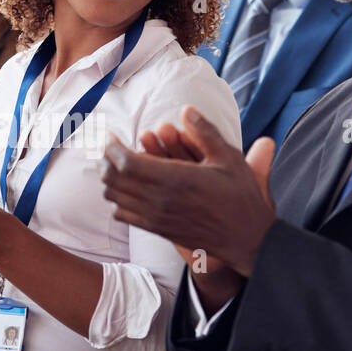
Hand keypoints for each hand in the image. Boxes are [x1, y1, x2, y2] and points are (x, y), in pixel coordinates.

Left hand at [102, 105, 275, 279]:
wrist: (246, 240)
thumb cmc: (240, 197)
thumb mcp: (229, 158)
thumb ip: (205, 132)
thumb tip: (186, 109)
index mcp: (175, 179)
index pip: (127, 163)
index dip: (112, 147)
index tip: (110, 135)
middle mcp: (160, 200)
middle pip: (114, 179)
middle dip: (105, 160)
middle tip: (107, 146)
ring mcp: (156, 217)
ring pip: (114, 197)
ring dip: (109, 179)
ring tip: (112, 164)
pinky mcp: (157, 230)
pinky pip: (123, 215)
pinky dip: (116, 199)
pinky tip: (125, 188)